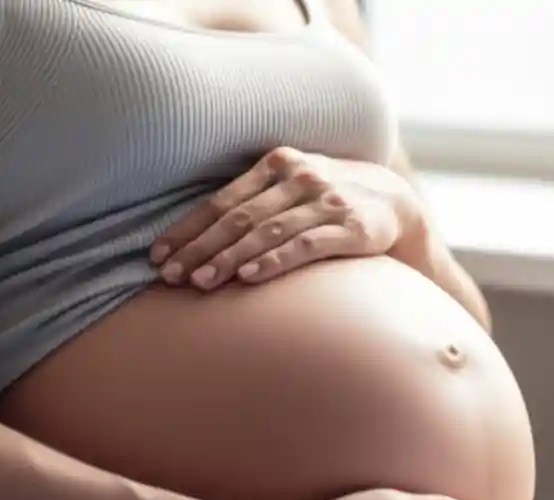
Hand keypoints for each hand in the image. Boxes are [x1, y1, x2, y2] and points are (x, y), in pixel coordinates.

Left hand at [147, 146, 423, 290]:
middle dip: (200, 249)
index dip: (187, 229)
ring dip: (229, 258)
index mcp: (277, 163)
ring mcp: (326, 201)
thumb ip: (253, 202)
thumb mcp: (291, 188)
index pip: (221, 200)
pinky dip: (273, 260)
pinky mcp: (351, 227)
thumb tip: (194, 237)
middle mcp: (299, 177)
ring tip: (201, 282)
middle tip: (171, 277)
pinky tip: (249, 276)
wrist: (395, 202)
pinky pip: (304, 245)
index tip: (158, 256)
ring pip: (267, 231)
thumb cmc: (327, 200)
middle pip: (238, 217)